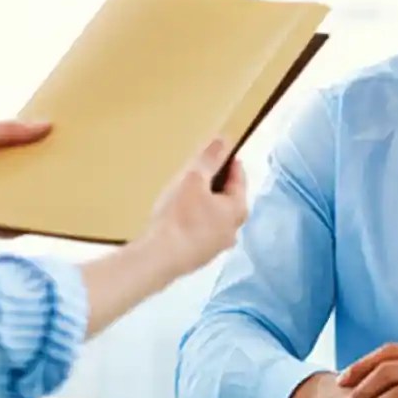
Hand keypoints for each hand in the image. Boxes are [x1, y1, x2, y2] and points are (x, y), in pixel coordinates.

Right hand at [139, 138, 248, 276]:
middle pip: (228, 200)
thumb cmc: (180, 215)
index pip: (239, 179)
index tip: (218, 152)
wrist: (158, 258)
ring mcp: (216, 248)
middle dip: (216, 185)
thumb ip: (210, 158)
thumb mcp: (194, 179)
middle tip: (199, 173)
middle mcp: (232, 231)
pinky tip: (177, 219)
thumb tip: (225, 139)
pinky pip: (200, 233)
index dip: (229, 162)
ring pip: (215, 218)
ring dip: (205, 205)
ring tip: (186, 195)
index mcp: (237, 210)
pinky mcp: (198, 258)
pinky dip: (194, 222)